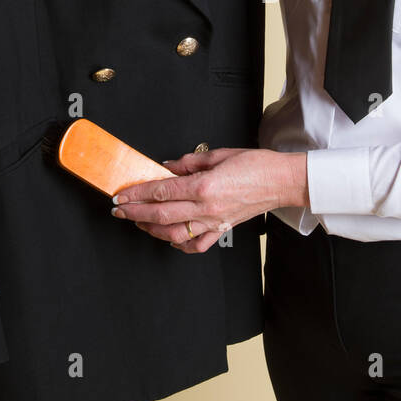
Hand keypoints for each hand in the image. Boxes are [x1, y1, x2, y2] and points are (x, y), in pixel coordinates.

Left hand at [110, 147, 308, 251]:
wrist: (282, 181)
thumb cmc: (257, 166)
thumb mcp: (219, 154)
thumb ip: (189, 162)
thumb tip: (168, 167)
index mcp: (204, 186)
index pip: (161, 191)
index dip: (136, 193)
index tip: (121, 194)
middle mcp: (206, 208)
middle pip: (160, 214)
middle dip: (134, 213)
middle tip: (119, 210)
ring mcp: (214, 222)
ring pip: (174, 234)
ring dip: (152, 230)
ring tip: (139, 222)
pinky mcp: (222, 230)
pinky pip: (197, 245)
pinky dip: (179, 245)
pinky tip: (169, 238)